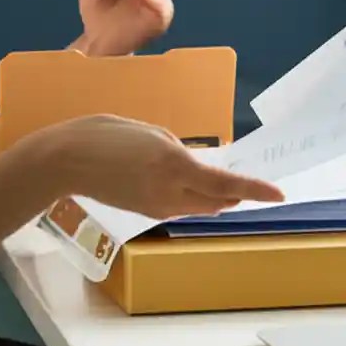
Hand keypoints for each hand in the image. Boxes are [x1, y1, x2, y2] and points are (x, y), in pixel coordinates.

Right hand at [41, 115, 283, 219]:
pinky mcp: (146, 212)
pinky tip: (186, 183)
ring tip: (221, 180)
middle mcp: (170, 191)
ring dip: (214, 196)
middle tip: (251, 181)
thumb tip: (200, 168)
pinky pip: (180, 207)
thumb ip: (181, 152)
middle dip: (236, 193)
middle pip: (218, 201)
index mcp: (174, 165)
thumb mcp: (152, 133)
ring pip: (200, 206)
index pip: (225, 184)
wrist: (66, 160)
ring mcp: (157, 207)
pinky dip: (192, 197)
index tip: (279, 194)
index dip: (255, 190)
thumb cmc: (105, 134)